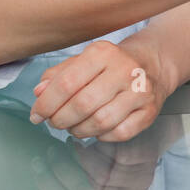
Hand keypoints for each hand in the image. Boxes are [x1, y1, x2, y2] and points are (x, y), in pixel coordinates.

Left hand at [29, 38, 169, 141]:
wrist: (153, 63)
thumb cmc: (111, 65)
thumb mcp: (84, 60)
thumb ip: (58, 75)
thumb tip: (39, 93)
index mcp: (103, 53)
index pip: (67, 83)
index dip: (46, 104)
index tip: (36, 115)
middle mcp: (125, 70)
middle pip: (82, 105)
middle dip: (61, 119)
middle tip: (55, 122)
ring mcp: (141, 91)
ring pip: (101, 122)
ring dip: (80, 130)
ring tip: (74, 126)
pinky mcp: (150, 110)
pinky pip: (120, 133)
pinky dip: (102, 136)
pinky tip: (97, 129)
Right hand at [31, 135, 162, 189]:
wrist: (148, 140)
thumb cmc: (113, 161)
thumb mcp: (89, 179)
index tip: (37, 169)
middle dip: (59, 173)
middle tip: (47, 154)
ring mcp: (137, 183)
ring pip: (99, 177)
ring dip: (76, 159)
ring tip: (63, 144)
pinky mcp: (145, 162)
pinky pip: (115, 158)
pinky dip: (95, 148)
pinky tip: (82, 138)